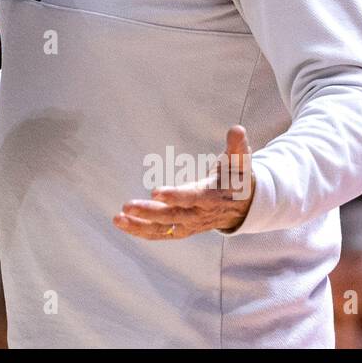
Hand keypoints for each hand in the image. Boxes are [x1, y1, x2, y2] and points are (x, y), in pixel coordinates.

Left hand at [113, 126, 255, 239]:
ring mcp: (190, 224)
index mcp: (212, 197)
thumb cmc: (238, 178)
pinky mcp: (182, 228)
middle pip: (172, 216)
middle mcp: (199, 214)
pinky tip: (123, 224)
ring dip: (139, 226)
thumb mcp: (240, 162)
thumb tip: (238, 129)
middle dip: (149, 212)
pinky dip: (141, 231)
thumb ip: (237, 147)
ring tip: (117, 218)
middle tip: (127, 205)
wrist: (244, 207)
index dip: (175, 196)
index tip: (155, 192)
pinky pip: (160, 234)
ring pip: (163, 229)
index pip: (193, 198)